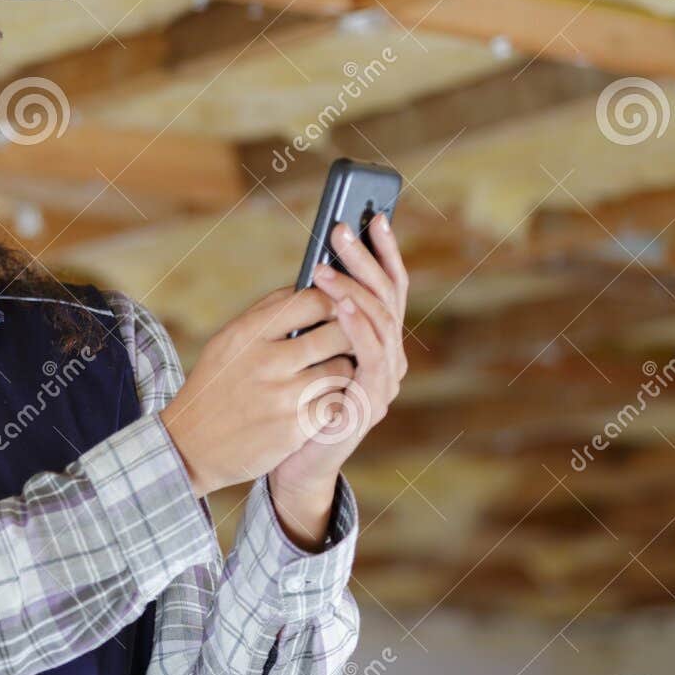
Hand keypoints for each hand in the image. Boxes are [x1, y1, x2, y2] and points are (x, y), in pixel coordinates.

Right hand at [161, 280, 359, 498]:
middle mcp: (265, 362)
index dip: (335, 302)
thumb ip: (266, 313)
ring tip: (331, 374)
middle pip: (337, 333)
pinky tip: (321, 401)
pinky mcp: (294, 428)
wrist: (191, 447)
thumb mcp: (227, 342)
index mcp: (247, 333)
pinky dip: (335, 400)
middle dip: (349, 336)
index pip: (312, 301)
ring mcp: (282, 397)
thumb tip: (312, 286)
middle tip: (348, 342)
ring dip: (344, 371)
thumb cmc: (215, 387)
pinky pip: (337, 403)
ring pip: (343, 370)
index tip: (340, 309)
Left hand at [270, 213, 408, 516]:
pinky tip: (340, 305)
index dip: (385, 252)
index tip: (376, 215)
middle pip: (388, 297)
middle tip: (343, 229)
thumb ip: (315, 316)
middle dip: (366, 259)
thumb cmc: (292, 399)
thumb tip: (313, 267)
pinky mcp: (369, 403)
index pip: (388, 288)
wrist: (286, 459)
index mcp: (376, 342)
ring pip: (382, 322)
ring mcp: (383, 382)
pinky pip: (370, 357)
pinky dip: (357, 327)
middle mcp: (388, 359)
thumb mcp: (303, 349)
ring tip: (328, 266)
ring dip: (354, 289)